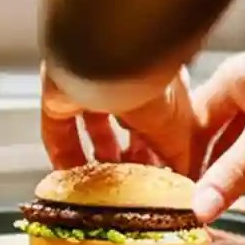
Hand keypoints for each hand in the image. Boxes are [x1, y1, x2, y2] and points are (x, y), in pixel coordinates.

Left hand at [40, 61, 194, 175]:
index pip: (159, 119)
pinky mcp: (58, 96)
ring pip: (93, 127)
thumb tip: (185, 179)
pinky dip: (65, 157)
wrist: (108, 59)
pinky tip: (71, 178)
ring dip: (97, 158)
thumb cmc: (149, 80)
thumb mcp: (175, 128)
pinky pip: (59, 132)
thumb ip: (178, 155)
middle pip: (125, 124)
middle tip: (132, 185)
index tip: (159, 177)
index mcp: (155, 79)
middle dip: (129, 157)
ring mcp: (88, 85)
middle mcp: (121, 78)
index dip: (159, 150)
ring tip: (104, 185)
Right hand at [190, 2, 244, 220]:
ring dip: (223, 173)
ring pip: (234, 146)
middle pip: (207, 137)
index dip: (175, 161)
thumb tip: (201, 205)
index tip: (166, 198)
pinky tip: (240, 191)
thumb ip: (236, 169)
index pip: (187, 127)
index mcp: (229, 81)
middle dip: (196, 170)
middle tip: (181, 209)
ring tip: (206, 208)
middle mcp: (244, 92)